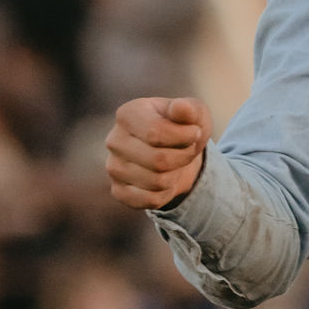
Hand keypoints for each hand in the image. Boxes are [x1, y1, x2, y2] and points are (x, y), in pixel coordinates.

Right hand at [106, 96, 210, 210]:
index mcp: (128, 114)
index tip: (195, 132)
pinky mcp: (118, 191)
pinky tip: (165, 179)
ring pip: (157, 182)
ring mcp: (113, 167)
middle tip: (187, 150)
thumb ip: (189, 109)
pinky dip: (167, 193)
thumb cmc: (182, 127)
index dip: (185, 137)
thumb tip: (181, 108)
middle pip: (158, 160)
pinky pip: (150, 200)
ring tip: (175, 163)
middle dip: (183, 158)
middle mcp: (114, 140)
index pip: (155, 132)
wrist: (174, 152)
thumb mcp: (193, 113)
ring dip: (176, 174)